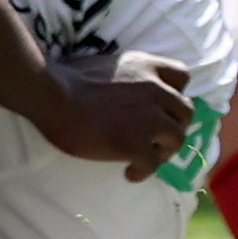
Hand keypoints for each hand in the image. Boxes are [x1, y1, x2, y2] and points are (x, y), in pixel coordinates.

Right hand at [37, 54, 201, 181]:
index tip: (163, 105)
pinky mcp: (136, 144)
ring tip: (145, 157)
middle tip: (156, 136)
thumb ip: (127, 75)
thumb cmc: (66, 79)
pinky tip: (129, 173)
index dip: (176, 92)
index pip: (182, 76)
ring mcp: (148, 119)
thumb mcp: (107, 65)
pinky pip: (153, 163)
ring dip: (163, 150)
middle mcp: (154, 90)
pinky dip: (144, 170)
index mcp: (145, 67)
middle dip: (174, 125)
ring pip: (177, 139)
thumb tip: (126, 89)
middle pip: (185, 111)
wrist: (51, 96)